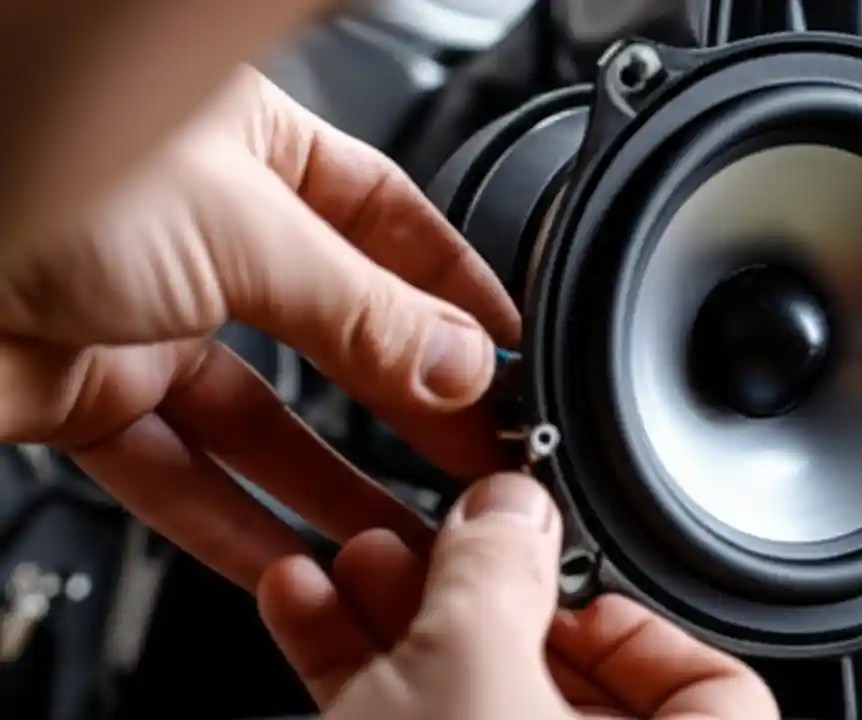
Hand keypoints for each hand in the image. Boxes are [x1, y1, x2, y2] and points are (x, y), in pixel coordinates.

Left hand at [0, 69, 518, 590]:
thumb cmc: (50, 165)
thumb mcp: (249, 231)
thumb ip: (362, 309)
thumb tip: (461, 362)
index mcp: (258, 156)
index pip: (391, 226)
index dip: (455, 291)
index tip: (507, 349)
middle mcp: (209, 235)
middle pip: (337, 335)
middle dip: (409, 403)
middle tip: (474, 458)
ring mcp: (149, 318)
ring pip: (264, 422)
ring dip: (329, 485)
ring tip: (402, 532)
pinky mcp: (90, 394)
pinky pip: (177, 472)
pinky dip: (231, 521)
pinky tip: (289, 554)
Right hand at [259, 474, 779, 718]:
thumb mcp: (470, 676)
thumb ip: (501, 574)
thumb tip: (512, 507)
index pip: (710, 681)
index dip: (631, 607)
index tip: (565, 565)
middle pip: (560, 668)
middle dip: (480, 583)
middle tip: (439, 531)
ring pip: (463, 689)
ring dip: (401, 609)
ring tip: (354, 550)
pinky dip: (353, 665)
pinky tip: (302, 603)